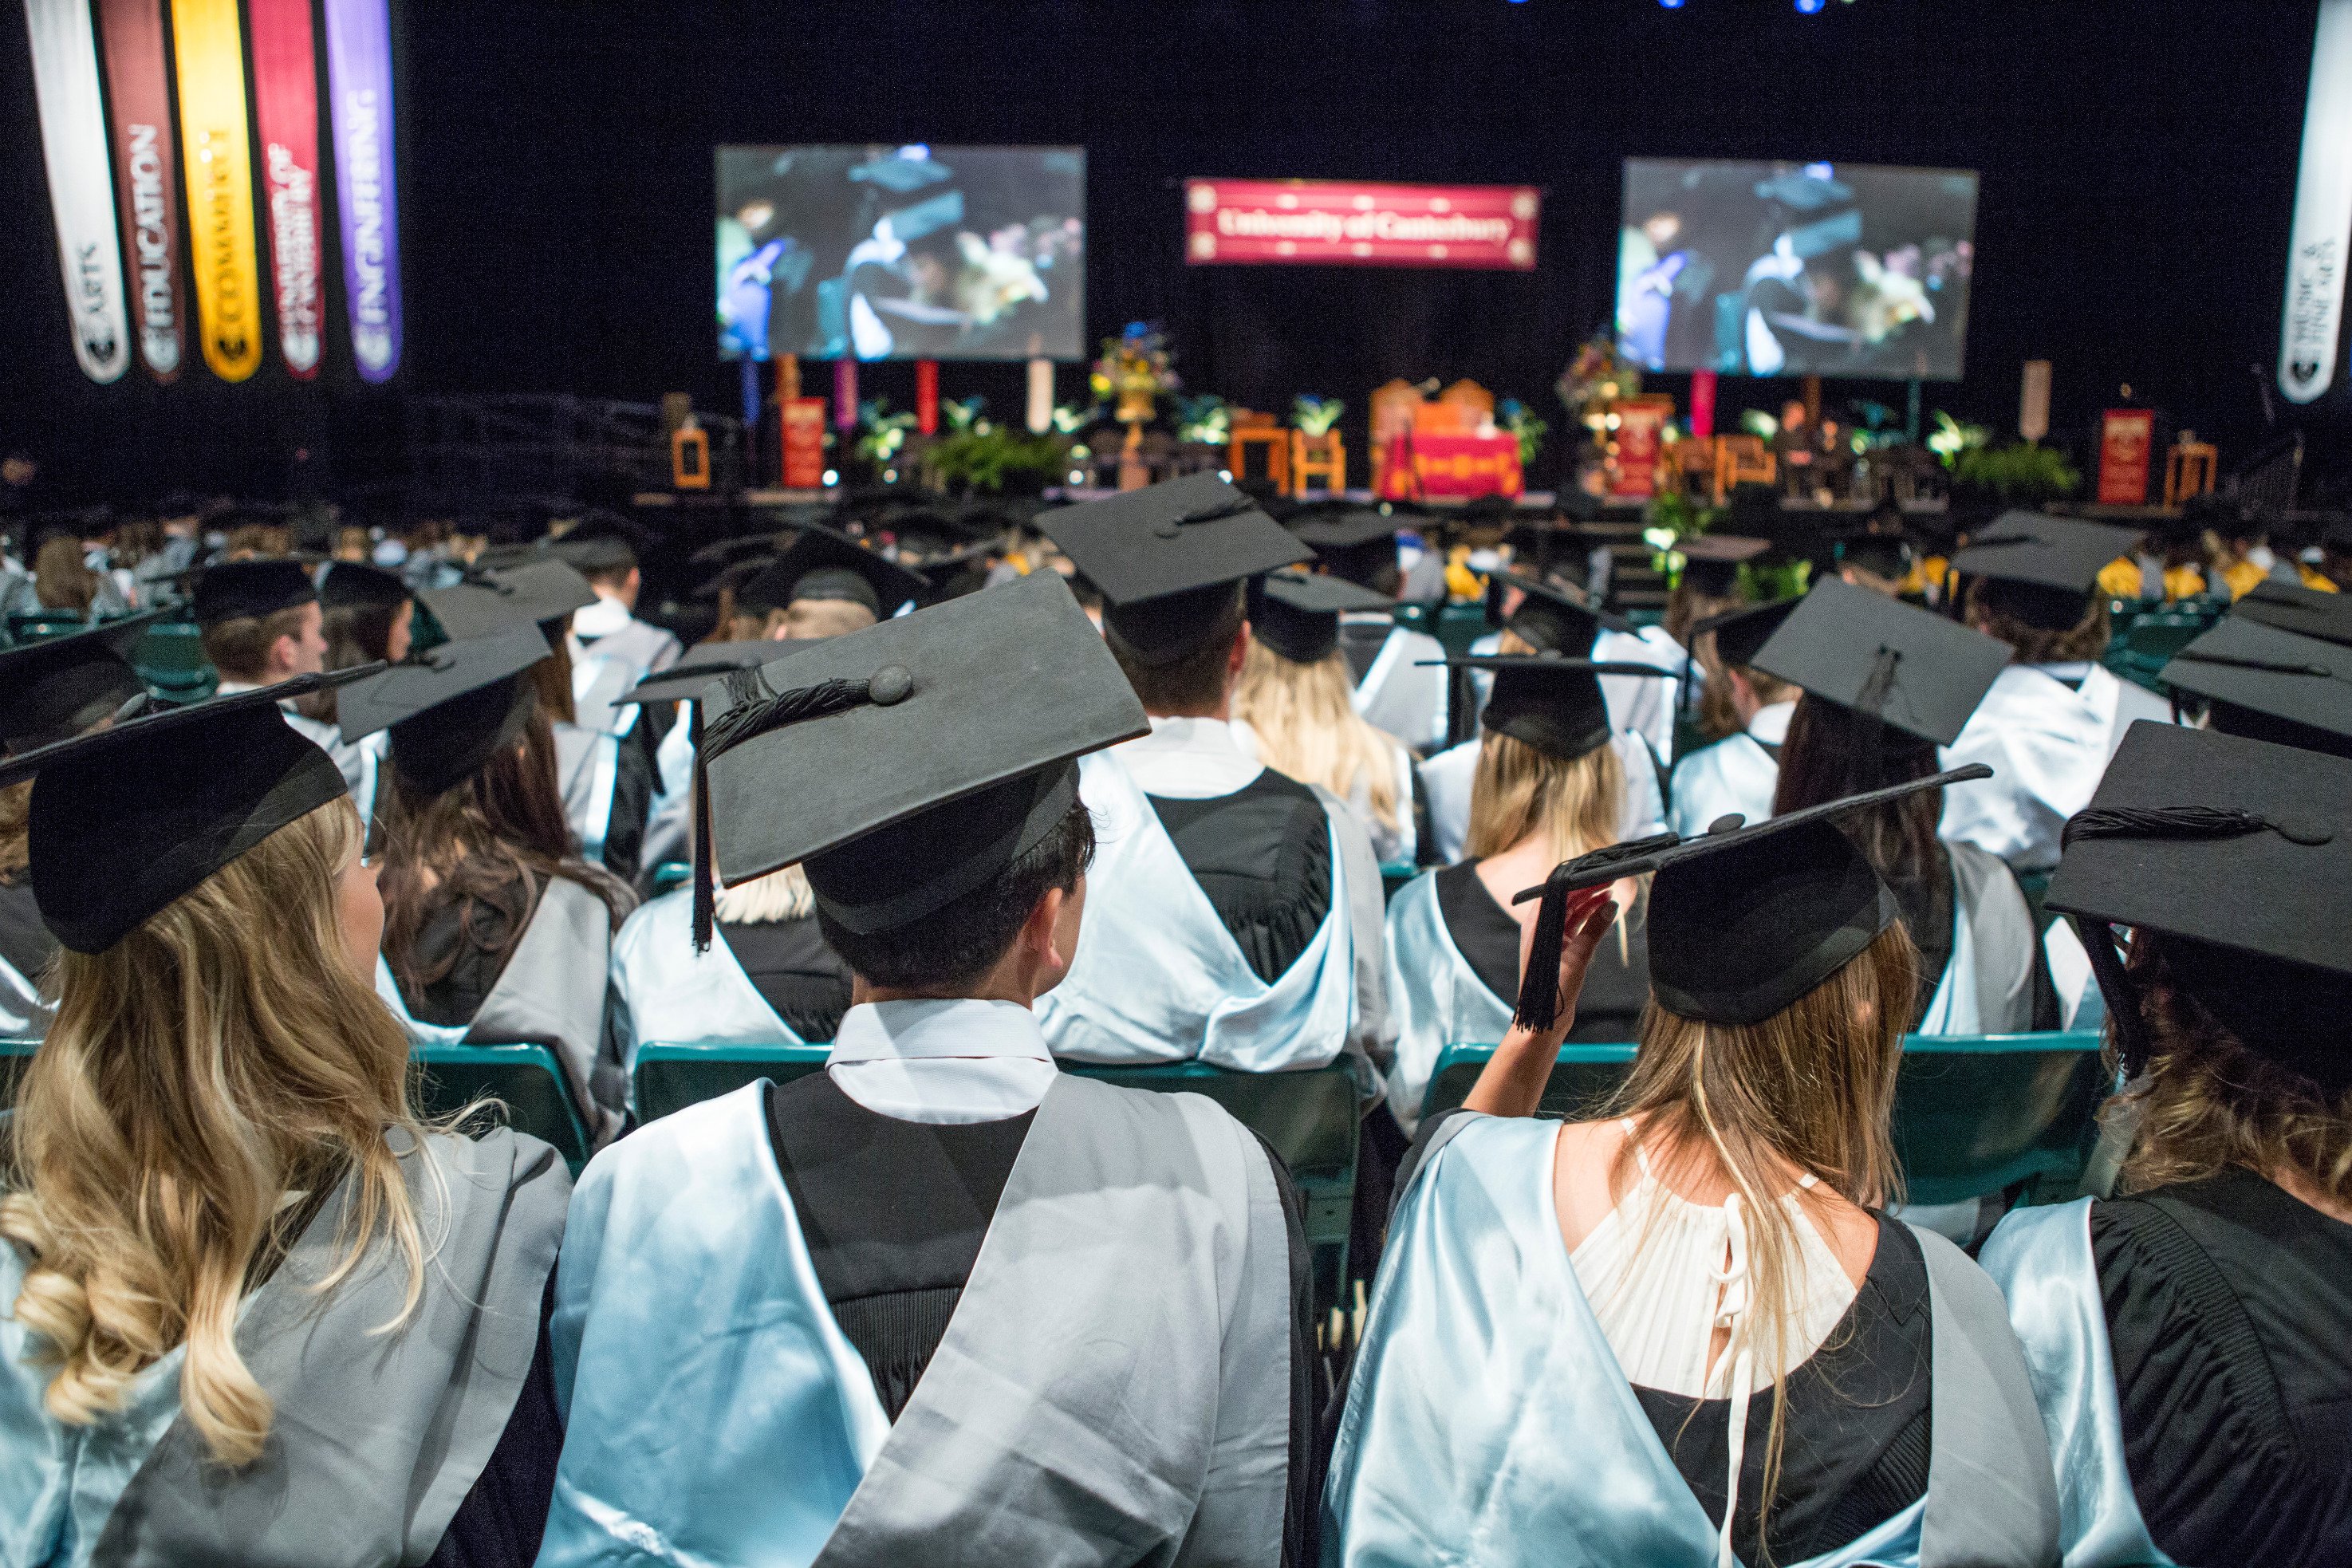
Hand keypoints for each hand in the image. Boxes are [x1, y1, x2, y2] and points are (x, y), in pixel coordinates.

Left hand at [1469, 884, 1622, 1119]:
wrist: (1543, 1023)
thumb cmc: (1551, 994)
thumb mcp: (1576, 959)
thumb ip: (1594, 931)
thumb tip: (1610, 906)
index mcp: (1536, 926)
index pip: (1556, 891)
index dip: (1576, 879)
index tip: (1596, 871)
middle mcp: (1540, 929)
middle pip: (1565, 899)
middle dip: (1586, 887)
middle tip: (1609, 878)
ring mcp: (1550, 940)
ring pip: (1572, 912)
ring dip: (1589, 902)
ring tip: (1610, 892)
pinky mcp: (1560, 951)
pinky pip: (1576, 927)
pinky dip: (1590, 918)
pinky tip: (1605, 912)